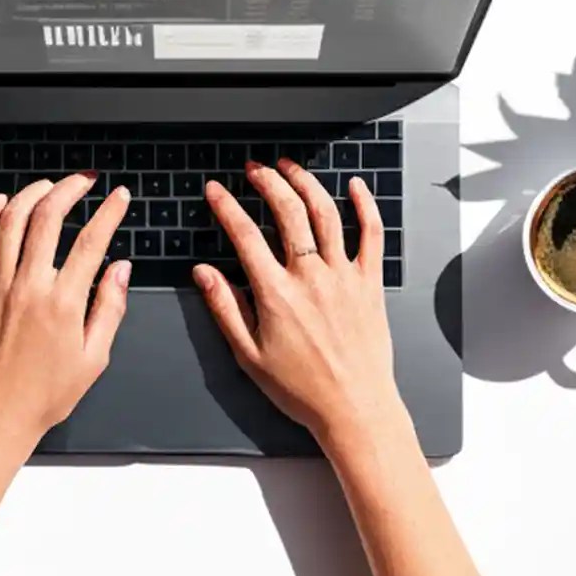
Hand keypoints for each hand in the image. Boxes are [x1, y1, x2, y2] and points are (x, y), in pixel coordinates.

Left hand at [0, 173, 131, 452]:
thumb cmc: (42, 396)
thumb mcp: (93, 359)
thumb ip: (110, 308)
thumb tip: (121, 271)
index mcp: (62, 304)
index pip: (91, 241)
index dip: (109, 212)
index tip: (119, 197)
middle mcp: (28, 288)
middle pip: (48, 217)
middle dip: (70, 189)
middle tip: (84, 181)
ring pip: (10, 221)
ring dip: (31, 194)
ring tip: (47, 185)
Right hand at [192, 159, 403, 442]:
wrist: (354, 408)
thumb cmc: (302, 389)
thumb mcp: (249, 355)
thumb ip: (225, 308)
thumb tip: (204, 273)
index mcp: (277, 294)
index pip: (245, 235)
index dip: (226, 207)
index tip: (215, 191)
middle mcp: (311, 277)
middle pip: (287, 212)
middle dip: (267, 182)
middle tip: (254, 169)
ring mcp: (344, 276)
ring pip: (326, 213)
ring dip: (306, 183)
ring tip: (290, 167)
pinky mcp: (370, 282)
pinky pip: (371, 234)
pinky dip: (365, 206)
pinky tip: (355, 186)